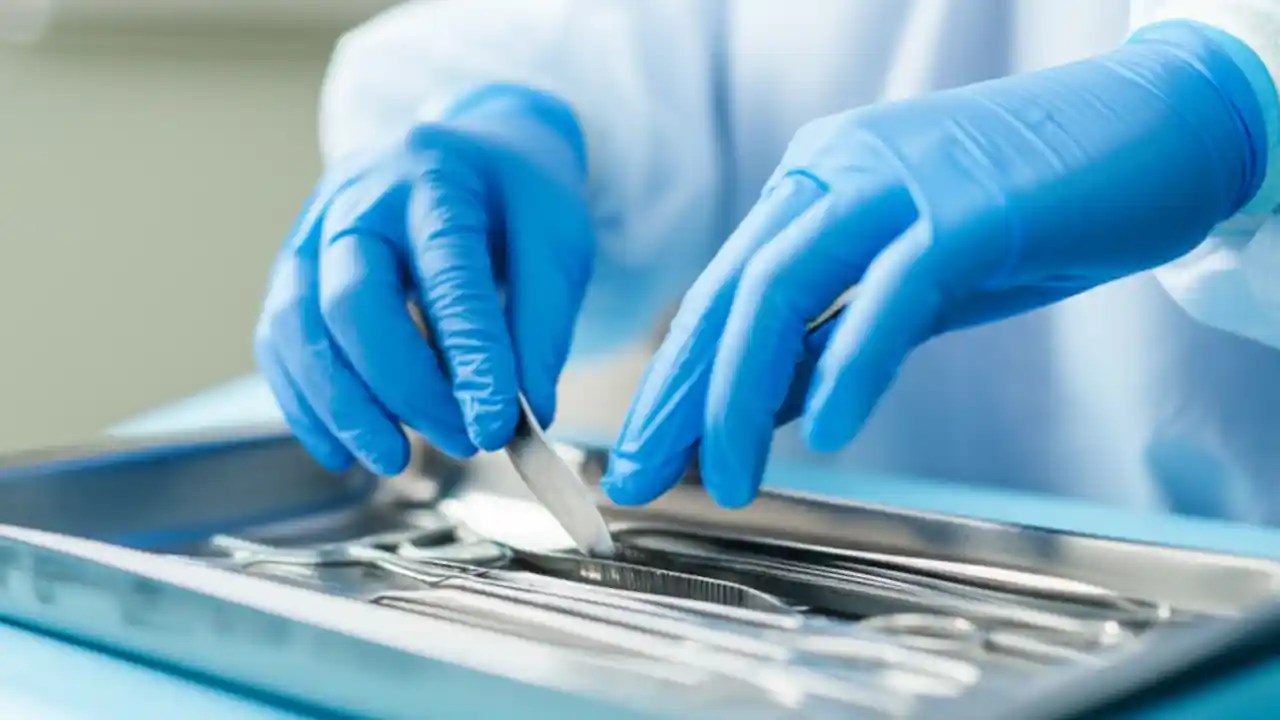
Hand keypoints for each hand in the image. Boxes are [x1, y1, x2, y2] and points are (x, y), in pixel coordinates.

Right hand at [255, 86, 593, 474]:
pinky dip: (306, 406)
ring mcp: (311, 232)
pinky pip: (278, 344)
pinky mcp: (291, 270)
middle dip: (403, 387)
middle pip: (352, 300)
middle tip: (461, 440)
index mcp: (437, 178)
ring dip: (342, 408)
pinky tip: (344, 451)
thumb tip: (526, 414)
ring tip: (395, 459)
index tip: (495, 425)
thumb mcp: (557, 242)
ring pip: (297, 327)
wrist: (472, 149)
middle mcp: (359, 198)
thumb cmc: (517, 196)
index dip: (470, 359)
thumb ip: (542, 326)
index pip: (447, 276)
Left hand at [603, 21, 1267, 507]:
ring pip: (783, 288)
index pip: (724, 290)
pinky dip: (852, 364)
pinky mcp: (968, 208)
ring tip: (727, 479)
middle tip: (641, 476)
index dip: (676, 377)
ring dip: (742, 394)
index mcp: (816, 185)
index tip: (644, 450)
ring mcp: (898, 181)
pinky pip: (890, 292)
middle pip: (730, 293)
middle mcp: (837, 173)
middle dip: (677, 395)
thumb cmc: (1031, 208)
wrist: (1153, 129)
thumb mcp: (910, 284)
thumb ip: (837, 332)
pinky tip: (827, 431)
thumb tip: (767, 404)